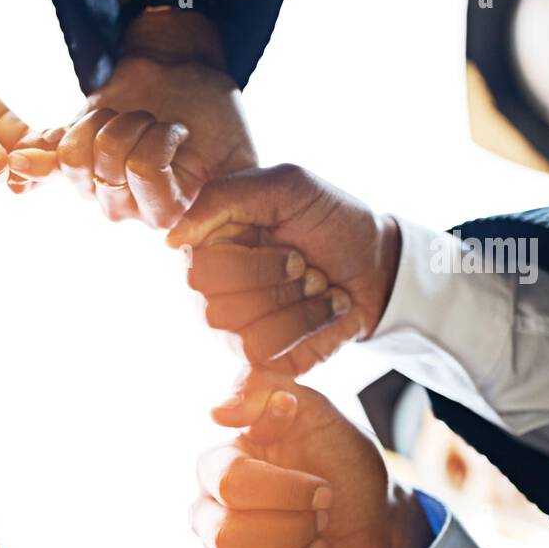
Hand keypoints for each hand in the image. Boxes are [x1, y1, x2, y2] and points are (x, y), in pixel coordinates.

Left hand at [9, 53, 253, 228]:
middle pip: (106, 156)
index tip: (179, 131)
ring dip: (103, 117)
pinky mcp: (69, 161)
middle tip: (154, 121)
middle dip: (134, 120)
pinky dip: (31, 164)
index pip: (141, 169)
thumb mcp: (225, 150)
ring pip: (75, 150)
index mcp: (165, 211)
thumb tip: (168, 220)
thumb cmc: (213, 116)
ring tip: (129, 120)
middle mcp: (124, 206)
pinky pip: (44, 167)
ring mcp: (92, 185)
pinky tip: (21, 162)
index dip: (158, 137)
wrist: (187, 79)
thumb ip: (219, 193)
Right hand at [167, 164, 401, 375]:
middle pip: (220, 313)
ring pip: (249, 339)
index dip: (253, 265)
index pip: (199, 274)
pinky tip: (328, 309)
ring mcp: (232, 333)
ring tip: (322, 286)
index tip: (294, 249)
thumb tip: (171, 239)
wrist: (377, 261)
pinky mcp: (262, 361)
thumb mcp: (285, 186)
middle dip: (281, 287)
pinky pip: (272, 359)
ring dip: (302, 309)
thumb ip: (224, 198)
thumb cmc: (328, 219)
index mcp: (205, 251)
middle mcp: (208, 295)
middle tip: (308, 266)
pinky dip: (313, 329)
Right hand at [194, 369, 431, 547]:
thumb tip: (217, 411)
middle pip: (227, 534)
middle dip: (294, 527)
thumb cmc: (342, 461)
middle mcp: (205, 508)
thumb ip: (266, 390)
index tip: (325, 488)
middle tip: (323, 515)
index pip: (230, 481)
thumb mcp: (316, 411)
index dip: (286, 490)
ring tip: (315, 540)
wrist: (376, 519)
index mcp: (217, 463)